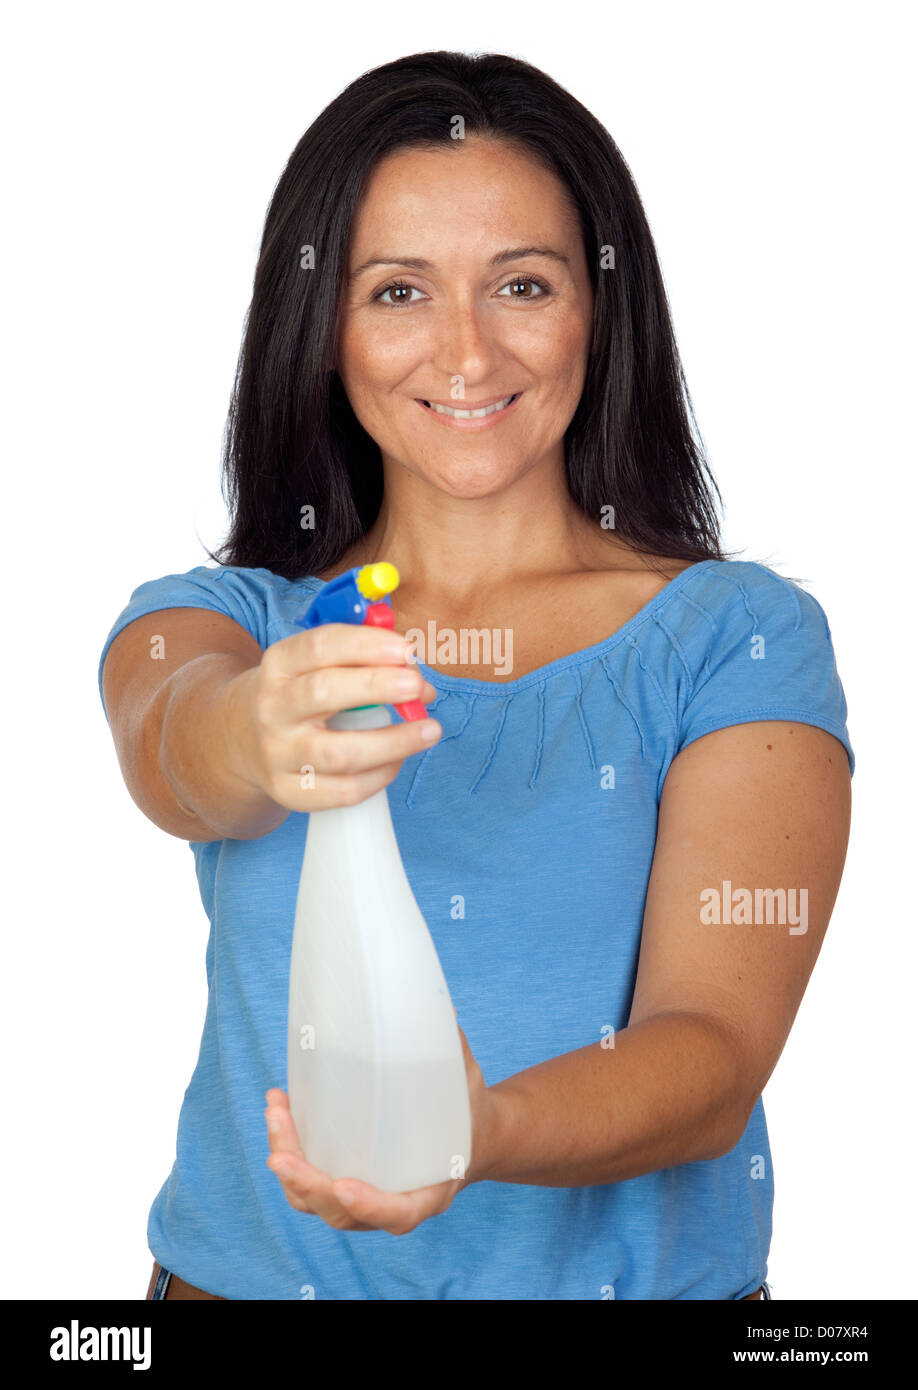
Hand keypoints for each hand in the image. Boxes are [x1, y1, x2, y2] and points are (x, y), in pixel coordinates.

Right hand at [225, 620, 441, 814]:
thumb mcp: (312, 663)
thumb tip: (414, 668)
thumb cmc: (299, 694)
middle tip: (419, 686)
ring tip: (430, 730)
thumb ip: (359, 657)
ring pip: (340, 753)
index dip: (367, 645)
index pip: (320, 646)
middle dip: (379, 687)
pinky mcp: (289, 791)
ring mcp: (278, 753)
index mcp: (279, 664)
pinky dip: (379, 776)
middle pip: (324, 694)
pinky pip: (343, 791)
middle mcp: (273, 707)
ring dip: (393, 741)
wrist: (243, 739)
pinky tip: (398, 760)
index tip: (406, 650)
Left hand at [264, 1017, 494, 1234]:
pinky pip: (308, 1180)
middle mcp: (393, 1202)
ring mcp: (365, 1198)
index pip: (399, 1213)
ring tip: (274, 1113)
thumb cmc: (468, 1111)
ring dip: (289, 1167)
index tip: (343, 1187)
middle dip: (306, 1185)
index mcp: (430, 1189)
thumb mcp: (466, 1083)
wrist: (471, 1137)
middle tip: (279, 1156)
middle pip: (341, 1212)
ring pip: (315, 1201)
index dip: (371, 1205)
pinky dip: (289, 1148)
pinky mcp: (343, 1180)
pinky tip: (278, 1107)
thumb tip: (441, 1007)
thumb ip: (450, 1052)